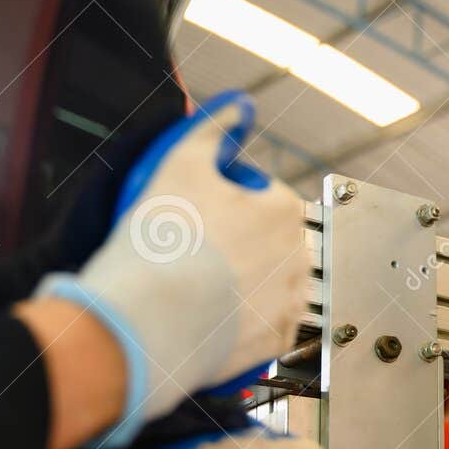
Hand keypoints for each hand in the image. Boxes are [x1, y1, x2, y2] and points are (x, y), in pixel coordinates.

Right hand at [35, 92, 309, 448]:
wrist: (149, 317)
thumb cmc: (164, 237)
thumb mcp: (182, 160)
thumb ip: (215, 127)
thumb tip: (240, 105)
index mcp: (284, 212)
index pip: (263, 197)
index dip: (227, 201)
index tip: (196, 213)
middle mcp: (299, 258)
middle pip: (269, 242)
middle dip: (239, 242)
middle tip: (192, 250)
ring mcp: (291, 304)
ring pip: (270, 284)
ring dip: (244, 281)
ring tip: (198, 286)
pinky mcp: (277, 343)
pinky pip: (264, 325)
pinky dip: (243, 321)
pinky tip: (211, 316)